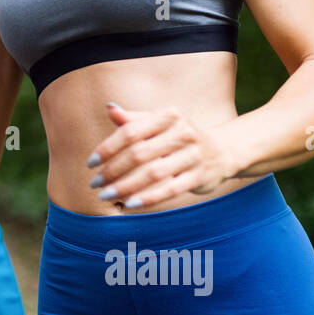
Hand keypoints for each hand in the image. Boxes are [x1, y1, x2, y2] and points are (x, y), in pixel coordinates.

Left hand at [85, 102, 237, 208]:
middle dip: (113, 170)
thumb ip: (134, 120)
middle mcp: (183, 133)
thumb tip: (109, 108)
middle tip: (95, 184)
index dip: (108, 148)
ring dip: (126, 186)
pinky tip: (130, 205)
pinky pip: (170, 189)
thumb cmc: (179, 137)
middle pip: (139, 153)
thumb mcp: (160, 124)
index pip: (130, 131)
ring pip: (153, 173)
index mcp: (169, 116)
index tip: (90, 163)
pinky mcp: (200, 176)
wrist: (222, 151)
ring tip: (106, 196)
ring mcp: (193, 155)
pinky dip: (148, 198)